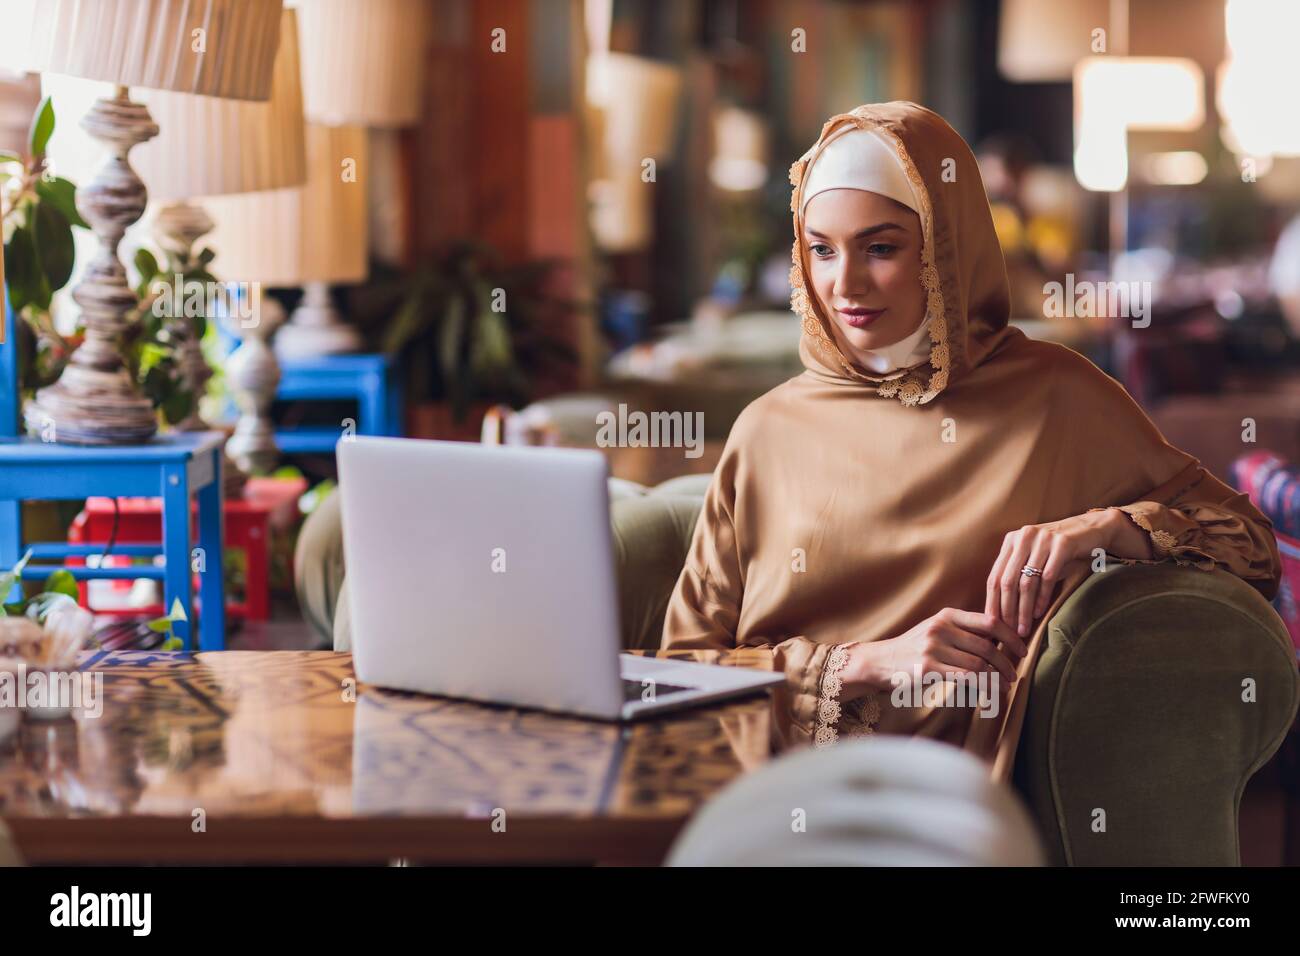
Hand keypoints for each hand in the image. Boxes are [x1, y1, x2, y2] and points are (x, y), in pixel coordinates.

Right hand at [844, 608, 1026, 696]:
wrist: (878, 662)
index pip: (990, 622)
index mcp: (946, 615)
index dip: (1011, 637)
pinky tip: (989, 693)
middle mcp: (940, 628)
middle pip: (987, 646)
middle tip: (1013, 675)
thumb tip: (1000, 641)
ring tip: (1003, 686)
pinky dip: (983, 687)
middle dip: (1006, 663)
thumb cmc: (911, 649)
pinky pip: (966, 678)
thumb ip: (962, 632)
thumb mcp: (935, 631)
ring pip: (979, 665)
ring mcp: (933, 648)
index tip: (1022, 650)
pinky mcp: (927, 668)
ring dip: (997, 678)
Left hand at [985, 509, 1124, 639]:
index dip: (992, 602)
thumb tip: (1001, 609)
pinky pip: (1048, 578)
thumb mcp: (1034, 556)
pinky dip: (1042, 598)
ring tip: (1023, 628)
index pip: (994, 576)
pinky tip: (1038, 613)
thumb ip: (1017, 573)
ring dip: (1024, 609)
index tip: (992, 624)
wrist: (1091, 529)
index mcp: (1011, 540)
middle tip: (1008, 631)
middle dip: (1007, 610)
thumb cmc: (1059, 551)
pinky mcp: (1063, 544)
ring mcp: (1043, 539)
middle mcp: (1023, 537)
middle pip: (1007, 581)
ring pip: (1026, 582)